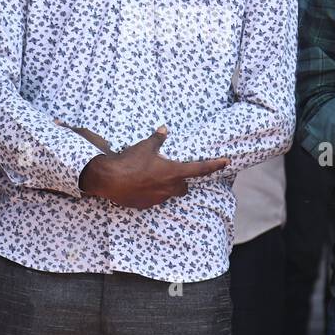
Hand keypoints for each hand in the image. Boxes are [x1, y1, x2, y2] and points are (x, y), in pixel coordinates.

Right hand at [78, 125, 227, 209]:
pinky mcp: (146, 205)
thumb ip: (158, 139)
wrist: (109, 179)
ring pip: (169, 194)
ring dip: (166, 187)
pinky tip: (141, 185)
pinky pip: (154, 199)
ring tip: (151, 177)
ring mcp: (158, 198)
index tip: (226, 162)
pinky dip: (152, 193)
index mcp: (173, 172)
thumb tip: (164, 129)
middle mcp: (169, 188)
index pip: (200, 170)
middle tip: (170, 172)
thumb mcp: (145, 146)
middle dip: (180, 181)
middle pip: (183, 187)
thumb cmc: (129, 161)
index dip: (214, 165)